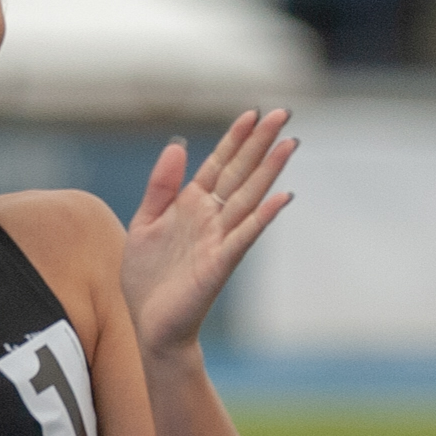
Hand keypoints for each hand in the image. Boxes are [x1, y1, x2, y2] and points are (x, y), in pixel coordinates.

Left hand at [121, 110, 295, 358]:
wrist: (149, 323)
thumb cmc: (147, 277)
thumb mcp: (144, 223)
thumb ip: (161, 186)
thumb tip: (177, 145)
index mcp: (190, 206)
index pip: (218, 164)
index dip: (234, 139)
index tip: (251, 112)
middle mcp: (211, 218)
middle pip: (240, 173)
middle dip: (259, 143)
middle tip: (283, 113)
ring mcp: (219, 239)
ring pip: (249, 198)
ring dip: (270, 172)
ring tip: (291, 143)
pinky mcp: (220, 263)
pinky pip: (245, 235)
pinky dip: (263, 216)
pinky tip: (282, 197)